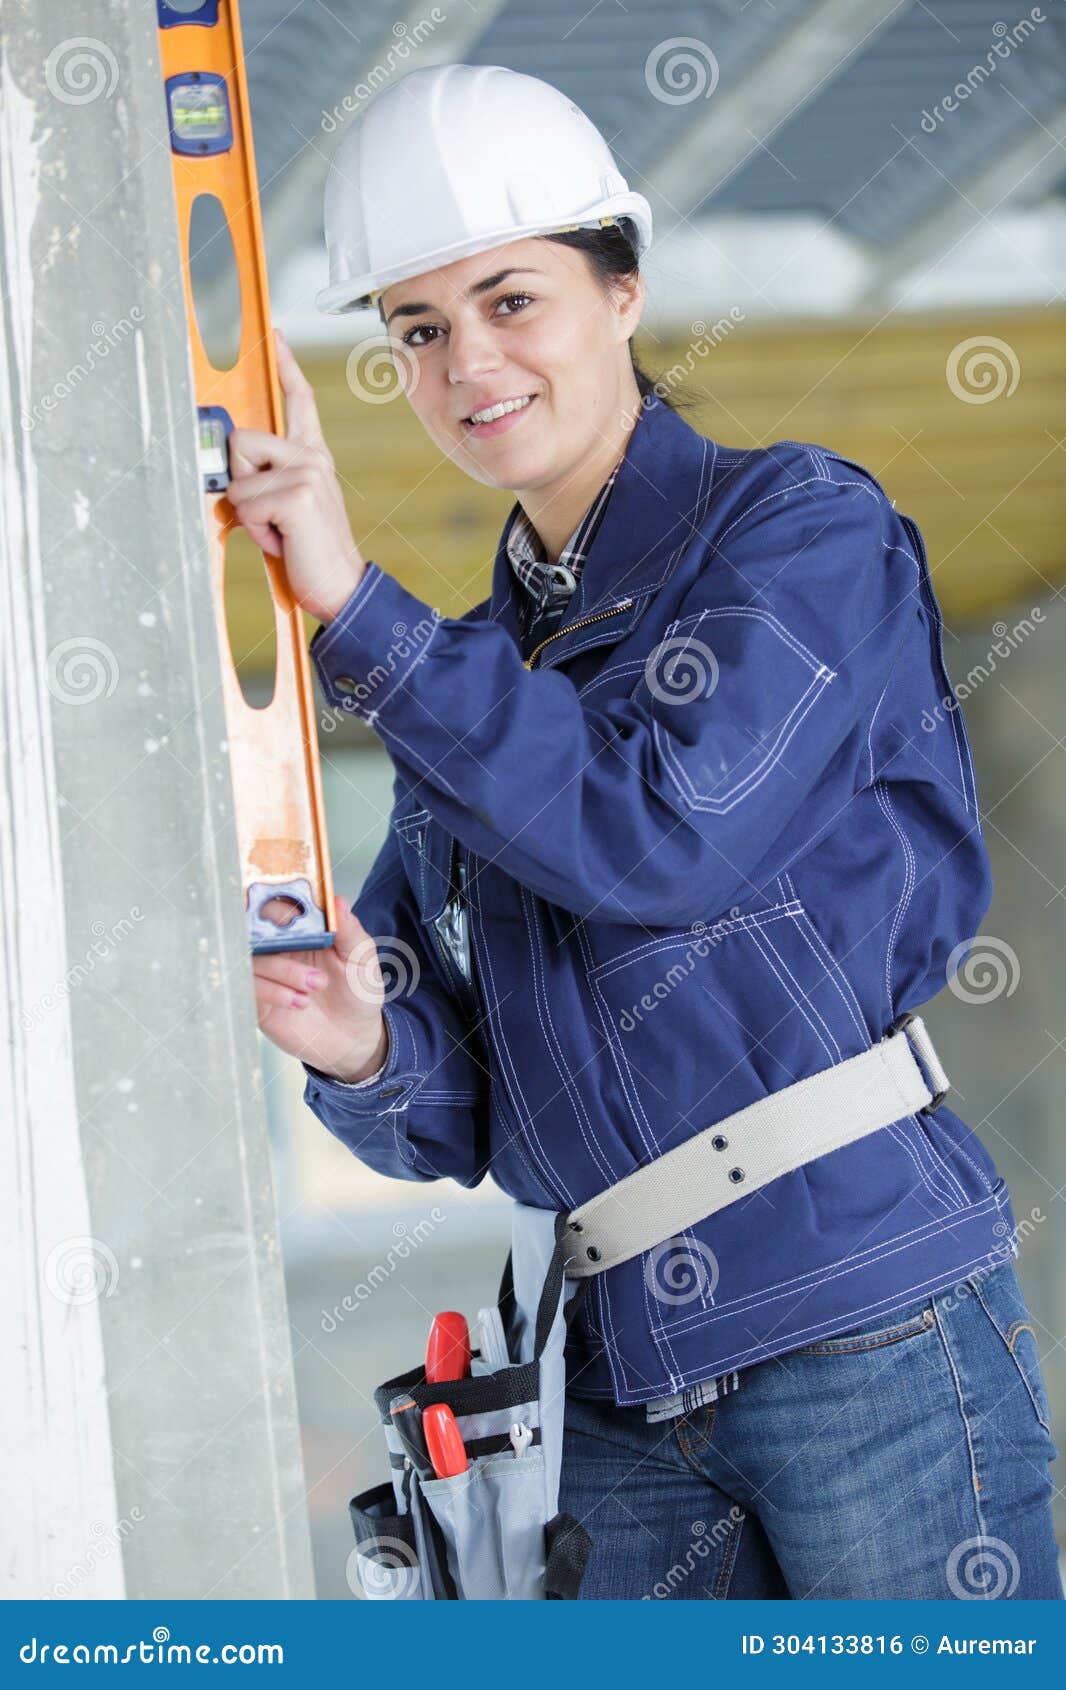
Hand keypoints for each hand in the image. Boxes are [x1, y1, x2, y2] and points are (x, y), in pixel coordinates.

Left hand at [226, 328, 366, 624]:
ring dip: (249, 512)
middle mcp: (312, 456)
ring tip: (278, 530)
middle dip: (241, 482)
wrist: (342, 587)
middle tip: (269, 515)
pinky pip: (245, 503)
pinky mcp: (298, 495)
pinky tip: (283, 540)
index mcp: (312, 455)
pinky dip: (256, 530)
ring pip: (238, 476)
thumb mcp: (288, 507)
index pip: (299, 400)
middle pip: (241, 440)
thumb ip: (267, 479)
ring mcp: (308, 472)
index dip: (286, 365)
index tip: (276, 333)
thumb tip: (229, 472)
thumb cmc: (310, 550)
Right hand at [253, 894, 389, 1081]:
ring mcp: (266, 974)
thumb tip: (336, 899)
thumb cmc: (358, 992)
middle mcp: (278, 948)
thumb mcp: (361, 957)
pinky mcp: (258, 1000)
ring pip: (253, 959)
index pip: (277, 905)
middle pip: (257, 930)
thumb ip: (349, 929)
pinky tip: (299, 1002)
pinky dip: (272, 992)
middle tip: (305, 954)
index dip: (280, 904)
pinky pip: (249, 988)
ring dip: (283, 971)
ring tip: (315, 986)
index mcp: (300, 930)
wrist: (354, 1038)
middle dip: (278, 940)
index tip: (293, 912)